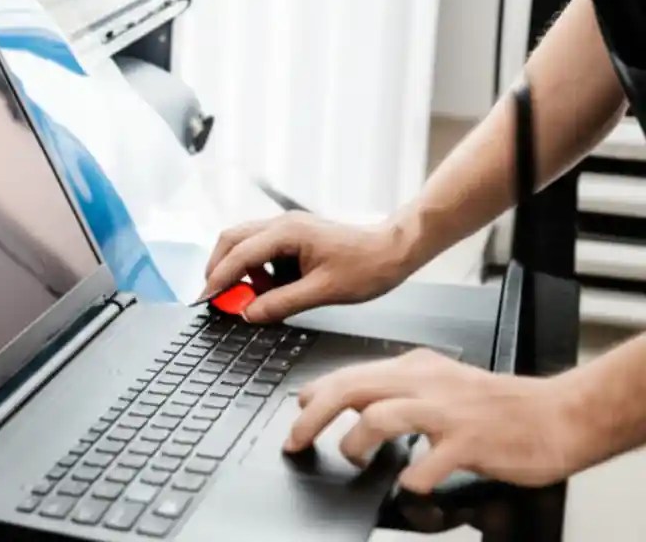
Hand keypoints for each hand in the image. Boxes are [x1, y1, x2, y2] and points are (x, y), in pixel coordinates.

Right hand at [201, 212, 413, 322]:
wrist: (393, 251)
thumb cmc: (366, 267)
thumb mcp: (322, 292)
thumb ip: (281, 303)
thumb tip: (248, 313)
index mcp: (287, 232)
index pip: (239, 255)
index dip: (219, 279)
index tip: (206, 299)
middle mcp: (282, 224)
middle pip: (232, 240)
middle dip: (219, 268)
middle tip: (217, 296)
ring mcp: (288, 228)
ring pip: (245, 243)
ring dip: (239, 269)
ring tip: (249, 296)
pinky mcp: (294, 236)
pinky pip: (262, 249)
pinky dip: (257, 269)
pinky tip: (269, 288)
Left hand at [285, 349, 586, 492]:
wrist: (559, 415)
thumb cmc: (500, 405)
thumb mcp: (440, 381)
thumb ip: (396, 387)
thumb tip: (347, 398)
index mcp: (416, 367)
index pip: (349, 373)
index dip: (315, 394)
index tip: (297, 412)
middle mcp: (426, 383)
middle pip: (352, 389)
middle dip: (313, 417)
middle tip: (295, 441)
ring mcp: (447, 412)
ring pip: (379, 416)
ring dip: (354, 441)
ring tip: (353, 457)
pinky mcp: (470, 442)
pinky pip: (427, 463)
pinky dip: (411, 478)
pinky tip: (409, 485)